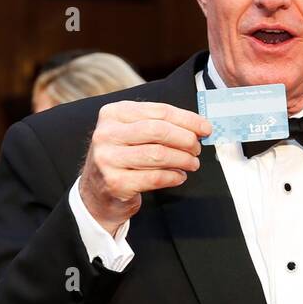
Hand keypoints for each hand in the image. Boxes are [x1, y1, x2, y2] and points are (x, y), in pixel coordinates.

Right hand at [78, 101, 211, 234]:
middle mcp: (107, 134)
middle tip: (197, 148)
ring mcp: (108, 159)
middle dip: (186, 139)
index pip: (158, 111)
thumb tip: (197, 126)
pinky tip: (180, 176)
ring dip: (183, 159)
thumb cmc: (123, 158)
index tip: (205, 128)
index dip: (187, 119)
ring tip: (192, 163)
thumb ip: (159, 125)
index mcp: (113, 114)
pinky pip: (155, 177)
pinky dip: (174, 176)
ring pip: (158, 154)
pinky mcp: (115, 182)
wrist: (96, 192)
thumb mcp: (132, 133)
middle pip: (158, 131)